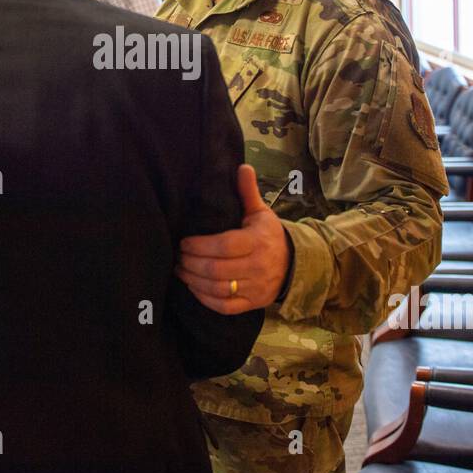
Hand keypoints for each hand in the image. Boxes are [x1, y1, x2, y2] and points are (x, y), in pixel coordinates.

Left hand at [176, 164, 289, 313]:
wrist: (295, 265)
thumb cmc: (269, 236)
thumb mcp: (260, 213)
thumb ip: (248, 192)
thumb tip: (242, 166)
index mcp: (256, 242)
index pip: (224, 246)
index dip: (199, 245)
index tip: (183, 242)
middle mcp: (257, 266)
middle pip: (216, 269)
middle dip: (191, 263)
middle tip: (177, 257)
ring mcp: (255, 287)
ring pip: (218, 289)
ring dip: (194, 281)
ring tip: (180, 270)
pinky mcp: (252, 303)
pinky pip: (224, 306)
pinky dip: (205, 299)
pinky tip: (193, 287)